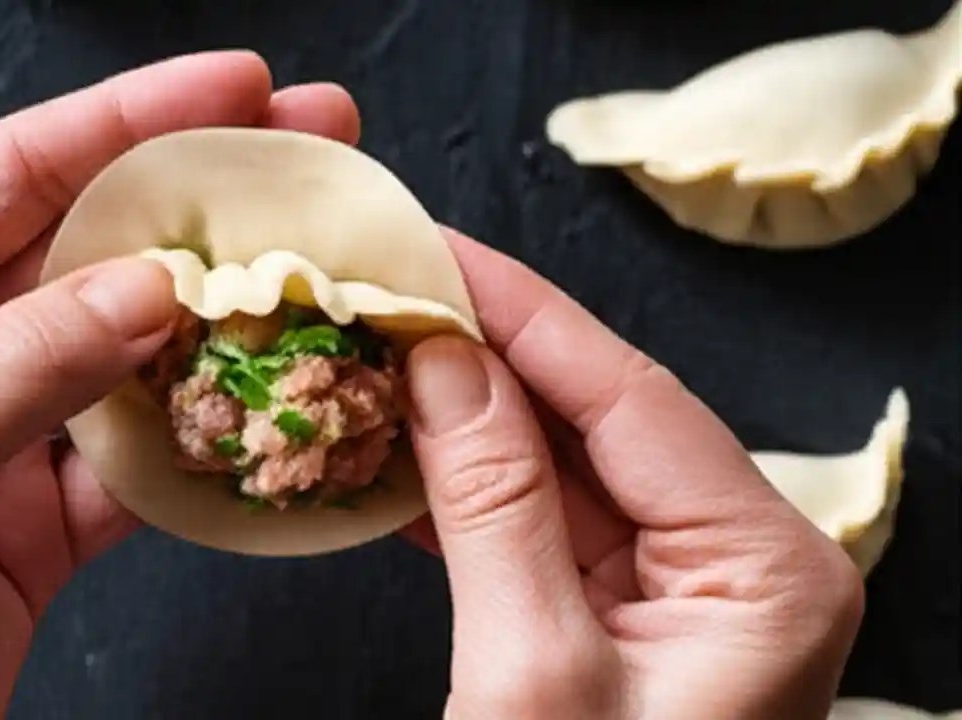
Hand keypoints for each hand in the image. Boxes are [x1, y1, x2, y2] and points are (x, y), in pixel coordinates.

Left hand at [0, 51, 361, 718]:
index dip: (132, 120)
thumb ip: (24, 366)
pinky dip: (205, 432)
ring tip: (313, 278)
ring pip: (129, 342)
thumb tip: (152, 286)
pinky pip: (141, 445)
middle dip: (202, 201)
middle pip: (88, 243)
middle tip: (309, 157)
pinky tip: (265, 409)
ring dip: (220, 317)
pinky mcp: (41, 505)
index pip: (12, 171)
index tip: (237, 87)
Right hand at [402, 231, 864, 719]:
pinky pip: (541, 525)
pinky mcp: (623, 619)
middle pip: (599, 420)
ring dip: (466, 420)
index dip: (523, 313)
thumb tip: (446, 365)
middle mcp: (742, 563)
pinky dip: (466, 491)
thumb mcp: (534, 673)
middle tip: (396, 291)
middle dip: (487, 357)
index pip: (630, 397)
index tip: (438, 252)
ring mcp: (683, 591)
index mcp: (767, 567)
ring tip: (380, 357)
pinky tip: (401, 454)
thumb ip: (496, 506)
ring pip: (563, 468)